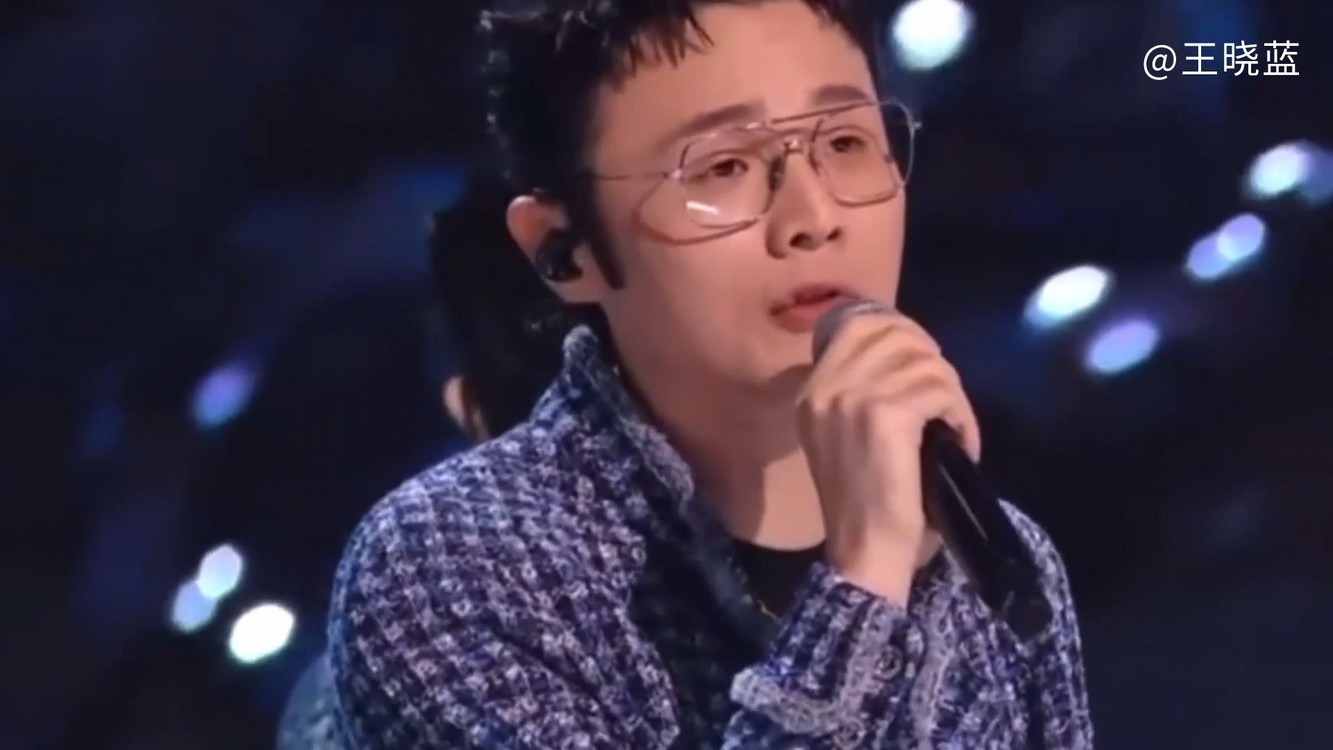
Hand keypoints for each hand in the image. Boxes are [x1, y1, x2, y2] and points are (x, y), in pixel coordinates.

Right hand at [796, 310, 980, 604]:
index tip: (926, 360)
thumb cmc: (866, 505)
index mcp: (813, 391)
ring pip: (924, 362)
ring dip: (951, 395)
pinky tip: (959, 442)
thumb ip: (864, 392)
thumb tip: (912, 355)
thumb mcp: (849, 436)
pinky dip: (961, 416)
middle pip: (895, 335)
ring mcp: (852, 397)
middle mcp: (825, 386)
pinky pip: (939, 391)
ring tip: (953, 428)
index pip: (857, 323)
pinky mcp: (885, 414)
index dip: (901, 331)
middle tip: (946, 403)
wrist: (866, 553)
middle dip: (932, 363)